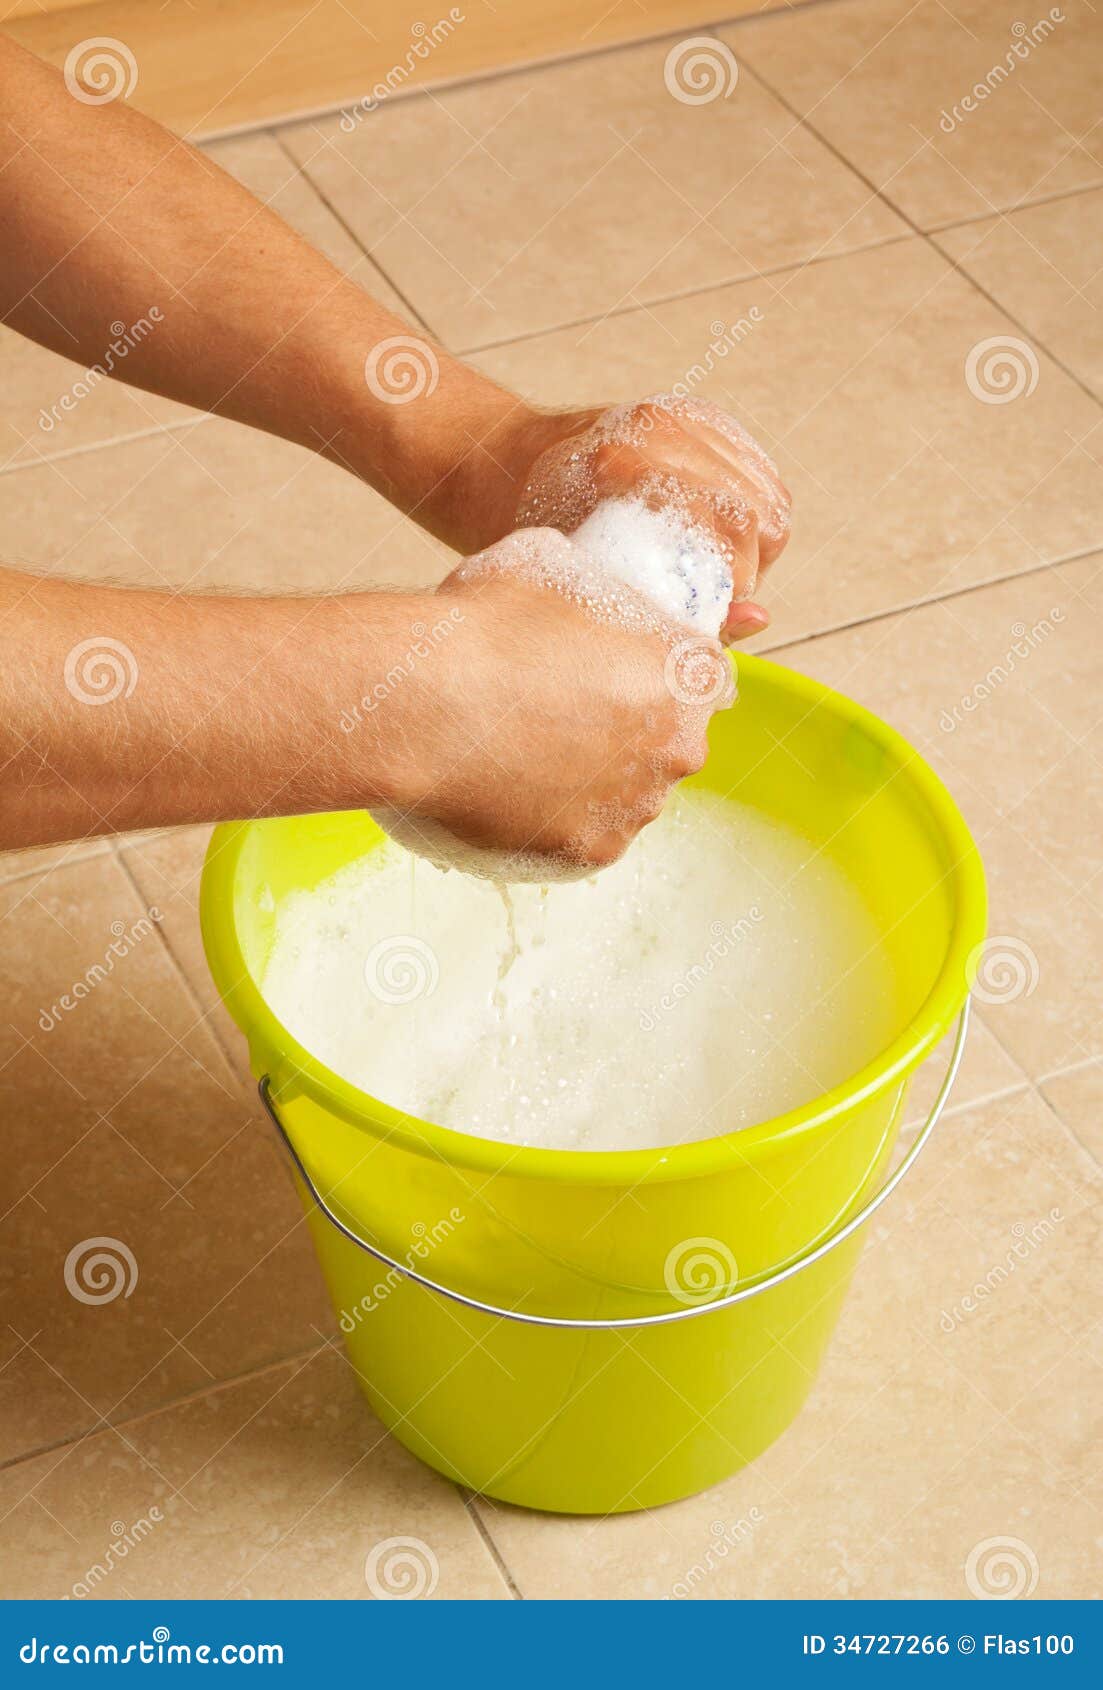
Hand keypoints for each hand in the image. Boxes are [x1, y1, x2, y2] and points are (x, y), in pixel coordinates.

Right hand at [383, 530, 719, 877]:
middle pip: (668, 741)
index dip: (657, 670)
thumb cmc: (483, 625)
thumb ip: (598, 586)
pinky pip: (586, 834)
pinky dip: (559, 818)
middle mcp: (679, 748)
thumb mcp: (553, 562)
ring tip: (527, 752)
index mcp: (687, 673)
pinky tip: (515, 788)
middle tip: (562, 712)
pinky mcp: (592, 852)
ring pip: (628, 793)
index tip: (617, 671)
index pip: (702, 675)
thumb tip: (588, 590)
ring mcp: (636, 807)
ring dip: (593, 777)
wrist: (422, 704)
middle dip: (628, 729)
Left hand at [461, 397, 789, 642]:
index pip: (740, 522)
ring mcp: (684, 414)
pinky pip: (756, 473)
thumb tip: (759, 619)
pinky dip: (750, 513)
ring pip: (769, 493)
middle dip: (749, 566)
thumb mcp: (584, 578)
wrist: (499, 460)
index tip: (706, 606)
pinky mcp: (697, 417)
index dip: (738, 579)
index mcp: (631, 454)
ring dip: (754, 543)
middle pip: (763, 510)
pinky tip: (720, 542)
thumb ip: (667, 607)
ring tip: (713, 572)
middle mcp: (663, 423)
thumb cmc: (526, 529)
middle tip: (711, 596)